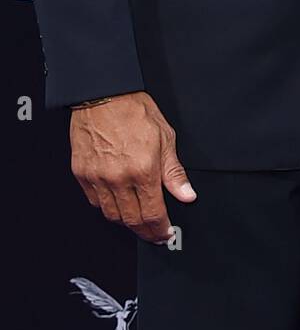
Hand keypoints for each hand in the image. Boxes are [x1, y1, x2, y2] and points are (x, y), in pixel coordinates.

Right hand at [70, 91, 195, 242]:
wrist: (103, 95)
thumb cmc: (134, 110)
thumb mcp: (166, 137)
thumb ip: (175, 171)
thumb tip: (187, 194)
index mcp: (143, 169)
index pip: (153, 214)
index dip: (161, 230)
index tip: (165, 234)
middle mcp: (119, 178)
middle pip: (132, 220)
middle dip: (146, 231)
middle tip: (154, 232)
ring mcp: (98, 178)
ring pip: (112, 215)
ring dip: (127, 221)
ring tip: (138, 219)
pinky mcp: (82, 175)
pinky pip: (95, 202)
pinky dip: (107, 206)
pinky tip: (117, 201)